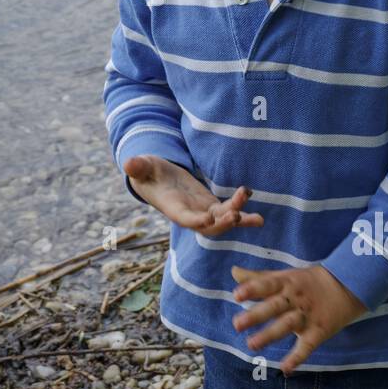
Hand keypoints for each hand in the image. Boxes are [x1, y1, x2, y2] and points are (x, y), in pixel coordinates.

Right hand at [123, 155, 263, 236]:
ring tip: (256, 218)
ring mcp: (202, 212)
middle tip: (235, 215)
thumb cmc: (147, 171)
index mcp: (173, 208)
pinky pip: (229, 213)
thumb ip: (138, 166)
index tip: (208, 217)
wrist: (155, 178)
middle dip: (222, 223)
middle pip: (208, 226)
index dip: (196, 219)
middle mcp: (189, 215)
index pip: (185, 218)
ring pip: (222, 221)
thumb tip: (129, 163)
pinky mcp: (211, 206)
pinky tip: (259, 219)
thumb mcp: (142, 166)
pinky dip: (243, 216)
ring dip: (238, 219)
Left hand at [230, 263, 367, 373]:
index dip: (252, 289)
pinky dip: (297, 357)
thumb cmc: (307, 282)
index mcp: (286, 283)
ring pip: (287, 325)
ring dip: (270, 335)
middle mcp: (295, 299)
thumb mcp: (285, 276)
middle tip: (236, 324)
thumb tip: (233, 272)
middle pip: (275, 306)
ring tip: (252, 345)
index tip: (236, 295)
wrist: (347, 286)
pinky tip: (285, 369)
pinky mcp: (318, 331)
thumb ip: (259, 277)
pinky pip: (307, 346)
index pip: (268, 284)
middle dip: (256, 315)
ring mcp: (307, 316)